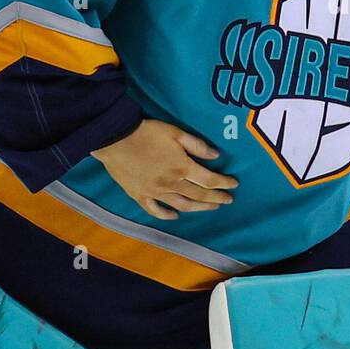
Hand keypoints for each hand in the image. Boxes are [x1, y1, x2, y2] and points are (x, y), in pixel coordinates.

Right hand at [91, 119, 236, 220]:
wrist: (115, 139)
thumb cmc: (147, 132)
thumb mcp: (176, 132)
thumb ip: (197, 145)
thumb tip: (216, 156)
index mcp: (182, 167)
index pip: (209, 179)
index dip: (224, 183)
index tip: (234, 185)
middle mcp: (171, 183)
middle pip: (199, 195)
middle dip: (216, 198)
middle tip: (228, 200)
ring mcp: (155, 192)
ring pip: (182, 205)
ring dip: (199, 208)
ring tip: (211, 208)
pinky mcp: (140, 196)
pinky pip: (156, 210)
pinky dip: (167, 215)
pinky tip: (176, 216)